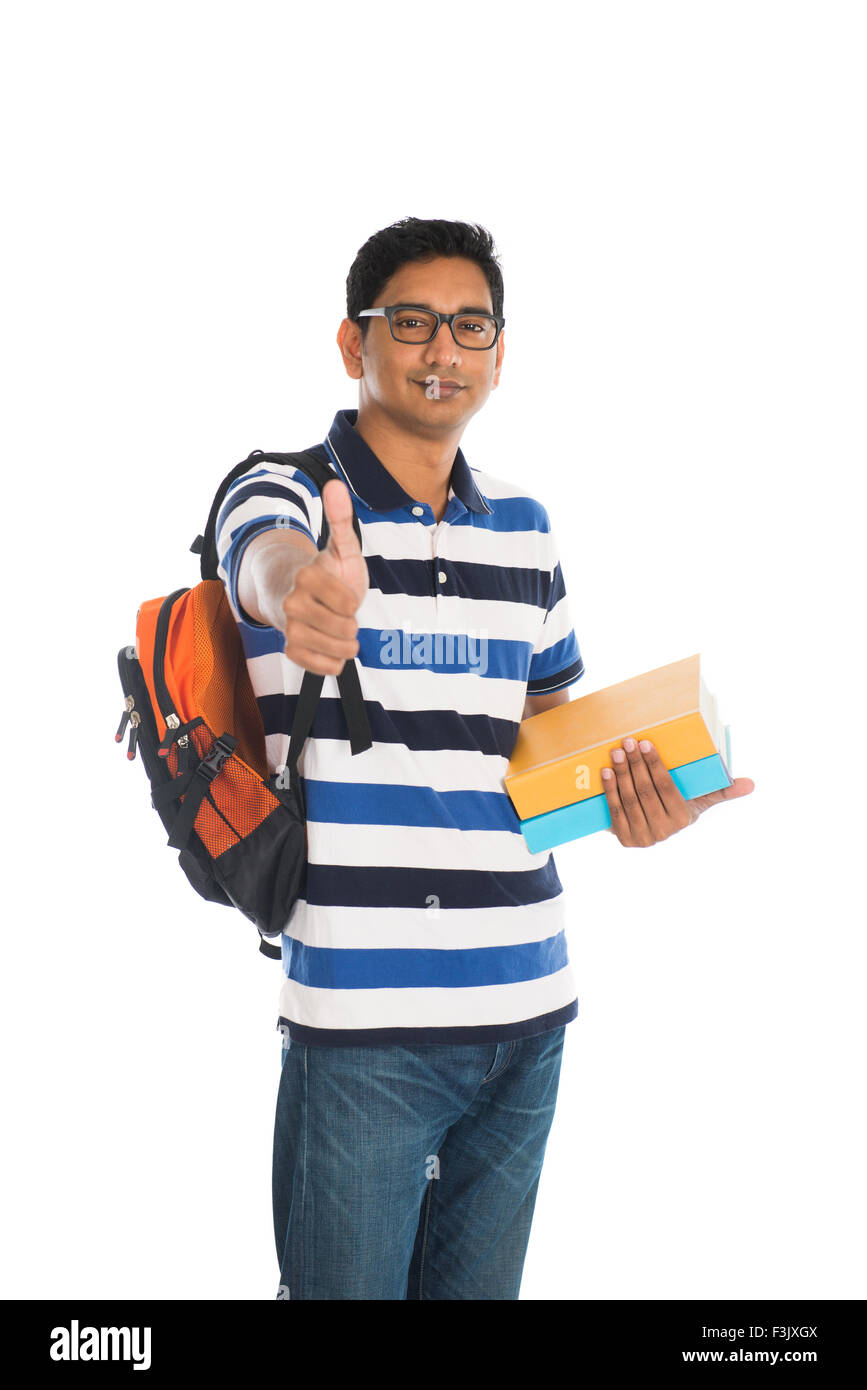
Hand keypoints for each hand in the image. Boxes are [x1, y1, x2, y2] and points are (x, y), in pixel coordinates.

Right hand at [281, 479, 368, 675]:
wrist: (299, 598)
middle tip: (345, 616)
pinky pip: (321, 666)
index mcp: (307, 575)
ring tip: (342, 633)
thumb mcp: (341, 546)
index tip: (347, 595)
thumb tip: (335, 484)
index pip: (347, 600)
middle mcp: (292, 602)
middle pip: (342, 627)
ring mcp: (290, 628)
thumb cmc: (328, 573)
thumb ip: (340, 518)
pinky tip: (331, 648)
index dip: (354, 600)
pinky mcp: (291, 650)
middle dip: (351, 624)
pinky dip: (333, 662)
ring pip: (333, 649)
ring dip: (346, 644)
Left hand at [602, 737, 754, 847]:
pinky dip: (610, 790)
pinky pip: (615, 811)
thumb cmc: (679, 807)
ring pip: (629, 800)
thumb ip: (722, 791)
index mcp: (683, 819)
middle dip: (635, 765)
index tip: (645, 744)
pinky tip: (606, 771)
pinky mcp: (625, 840)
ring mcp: (642, 838)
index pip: (666, 788)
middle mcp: (663, 831)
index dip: (654, 765)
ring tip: (616, 752)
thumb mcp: (700, 800)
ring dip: (621, 774)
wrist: (653, 830)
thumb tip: (751, 784)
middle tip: (628, 742)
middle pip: (645, 792)